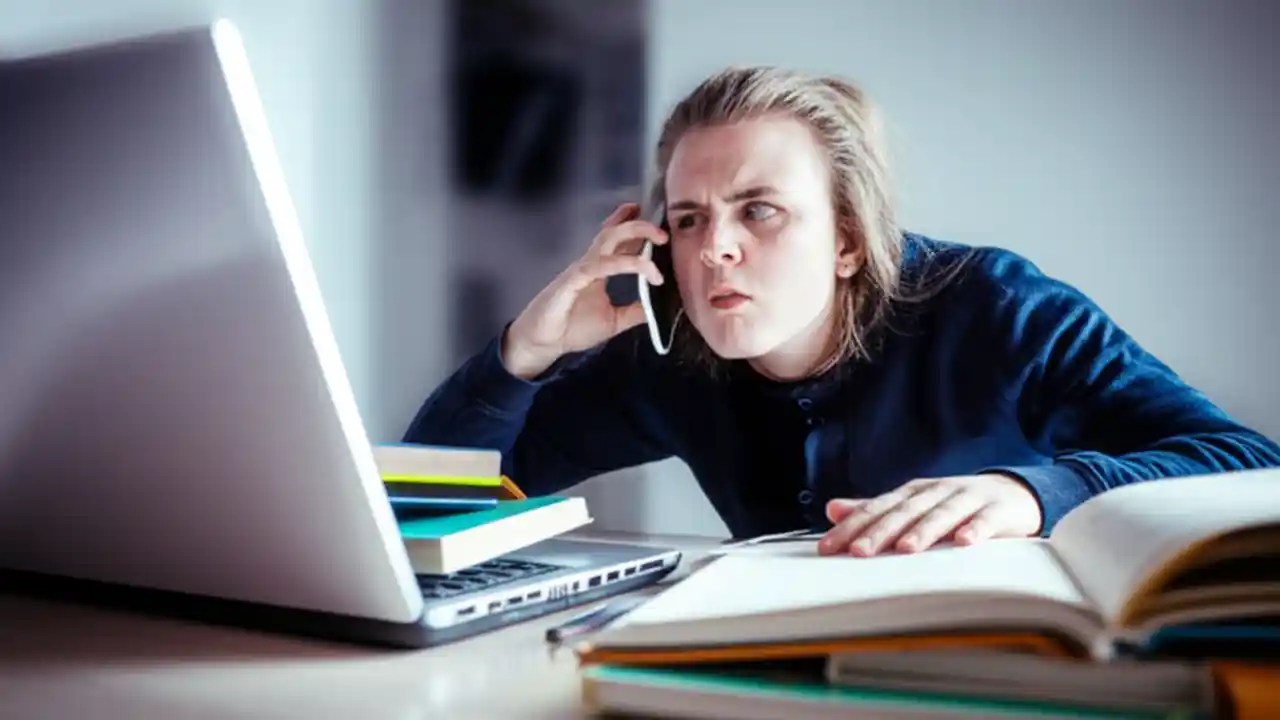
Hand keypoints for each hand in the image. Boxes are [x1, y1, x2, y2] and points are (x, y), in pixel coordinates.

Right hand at [502, 203, 667, 378]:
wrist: (543, 343)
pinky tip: (640, 265)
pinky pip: (598, 265)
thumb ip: (635, 311)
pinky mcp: (572, 280)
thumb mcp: (614, 321)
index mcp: (600, 270)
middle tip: (663, 230)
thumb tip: (659, 305)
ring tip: (658, 239)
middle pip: (614, 233)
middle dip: (639, 225)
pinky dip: (621, 263)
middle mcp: (591, 264)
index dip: (634, 226)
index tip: (655, 218)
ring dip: (634, 235)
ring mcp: (581, 270)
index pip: (618, 242)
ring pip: (607, 241)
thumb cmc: (572, 328)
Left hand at [818, 474, 1042, 556]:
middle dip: (880, 531)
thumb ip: (875, 509)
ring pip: (942, 514)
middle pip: (904, 512)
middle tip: (859, 552)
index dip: (851, 527)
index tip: (829, 547)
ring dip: (924, 531)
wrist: (1012, 492)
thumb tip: (831, 509)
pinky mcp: (998, 511)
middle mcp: (935, 492)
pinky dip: (976, 530)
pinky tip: (965, 542)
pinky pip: (986, 521)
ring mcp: (967, 499)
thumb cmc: (955, 504)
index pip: (876, 509)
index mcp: (912, 493)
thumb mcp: (913, 504)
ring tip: (906, 549)